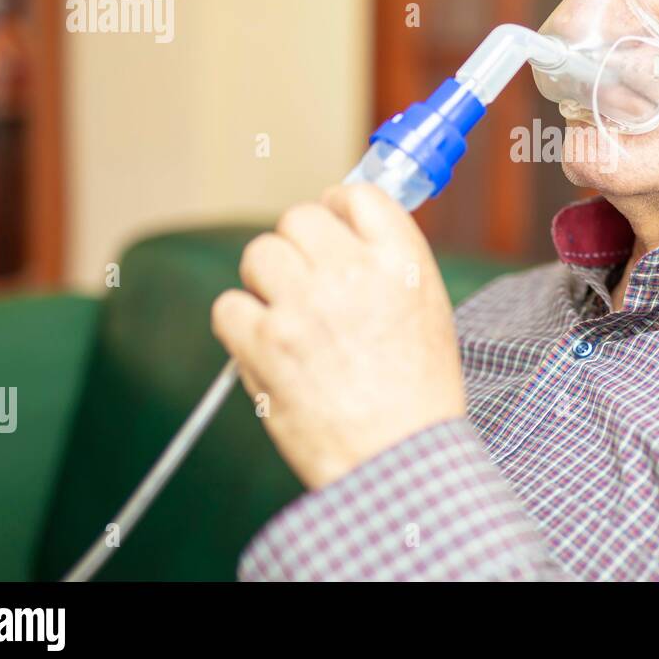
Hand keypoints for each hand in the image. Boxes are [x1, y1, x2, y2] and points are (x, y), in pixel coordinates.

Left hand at [211, 183, 465, 489]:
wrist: (397, 462)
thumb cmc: (418, 397)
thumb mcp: (430, 310)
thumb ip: (392, 261)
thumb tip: (346, 226)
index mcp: (402, 262)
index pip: (357, 195)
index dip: (337, 207)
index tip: (332, 226)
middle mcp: (352, 273)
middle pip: (298, 219)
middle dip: (298, 247)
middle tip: (307, 282)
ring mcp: (303, 306)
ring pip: (258, 254)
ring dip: (267, 282)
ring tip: (288, 319)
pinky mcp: (262, 344)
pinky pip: (228, 306)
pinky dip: (241, 326)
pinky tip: (268, 348)